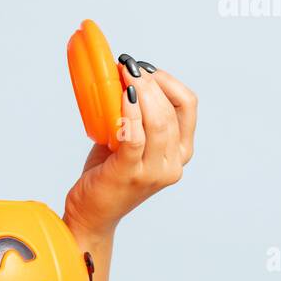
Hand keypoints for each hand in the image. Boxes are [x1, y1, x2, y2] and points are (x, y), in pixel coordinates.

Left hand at [62, 57, 197, 238]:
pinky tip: (123, 96)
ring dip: (141, 91)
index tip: (146, 68)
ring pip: (157, 122)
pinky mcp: (130, 174)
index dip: (169, 82)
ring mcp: (154, 171)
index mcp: (180, 153)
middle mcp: (173, 164)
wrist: (92, 214)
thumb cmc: (108, 175)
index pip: (188, 106)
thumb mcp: (130, 142)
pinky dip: (130, 113)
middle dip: (151, 82)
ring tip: (124, 74)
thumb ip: (136, 118)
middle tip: (129, 66)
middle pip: (171, 111)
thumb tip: (126, 79)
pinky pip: (135, 137)